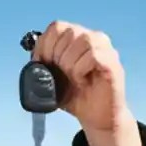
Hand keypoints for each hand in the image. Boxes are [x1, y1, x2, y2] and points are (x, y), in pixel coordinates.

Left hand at [31, 20, 141, 145]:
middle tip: (62, 74)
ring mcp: (106, 50)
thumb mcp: (52, 78)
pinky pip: (93, 55)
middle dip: (57, 55)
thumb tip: (34, 58)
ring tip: (73, 78)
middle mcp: (94, 39)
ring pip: (82, 40)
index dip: (45, 45)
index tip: (45, 64)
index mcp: (78, 39)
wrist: (96, 119)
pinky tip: (82, 81)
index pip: (57, 27)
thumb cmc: (76, 97)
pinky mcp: (112, 64)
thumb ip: (44, 64)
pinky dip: (81, 69)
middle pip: (69, 32)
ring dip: (70, 63)